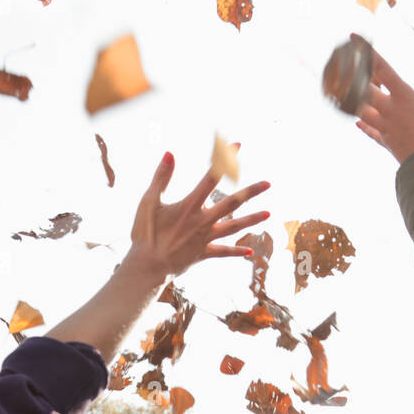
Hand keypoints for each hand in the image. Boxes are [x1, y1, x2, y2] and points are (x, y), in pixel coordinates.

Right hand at [125, 152, 270, 280]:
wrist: (147, 266)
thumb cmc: (145, 233)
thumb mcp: (148, 202)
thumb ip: (161, 177)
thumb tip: (170, 153)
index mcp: (189, 206)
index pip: (212, 178)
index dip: (225, 161)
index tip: (237, 147)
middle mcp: (202, 221)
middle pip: (232, 203)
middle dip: (251, 192)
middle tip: (268, 184)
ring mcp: (205, 239)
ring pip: (234, 227)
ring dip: (252, 220)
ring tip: (268, 214)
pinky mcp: (203, 254)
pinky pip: (224, 253)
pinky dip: (236, 251)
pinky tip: (250, 250)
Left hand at [354, 41, 413, 165]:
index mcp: (402, 96)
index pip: (380, 67)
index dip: (365, 50)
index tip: (352, 36)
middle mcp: (388, 110)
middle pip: (363, 88)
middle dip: (357, 75)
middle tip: (353, 65)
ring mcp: (384, 127)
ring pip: (361, 109)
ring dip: (358, 98)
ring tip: (363, 88)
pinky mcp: (385, 141)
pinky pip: (369, 131)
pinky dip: (363, 124)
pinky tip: (358, 120)